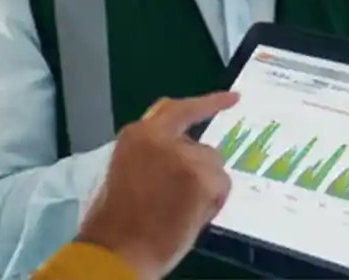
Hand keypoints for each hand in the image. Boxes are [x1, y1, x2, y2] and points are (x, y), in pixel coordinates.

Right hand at [76, 91, 238, 279]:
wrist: (118, 249)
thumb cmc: (114, 220)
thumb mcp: (126, 171)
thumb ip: (152, 155)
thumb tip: (177, 155)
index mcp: (139, 135)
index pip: (177, 109)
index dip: (208, 103)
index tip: (233, 98)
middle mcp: (165, 139)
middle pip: (201, 148)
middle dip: (197, 171)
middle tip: (183, 198)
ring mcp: (188, 157)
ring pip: (213, 168)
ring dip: (204, 187)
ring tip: (178, 211)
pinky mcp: (204, 179)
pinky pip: (221, 187)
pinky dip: (212, 203)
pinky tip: (189, 218)